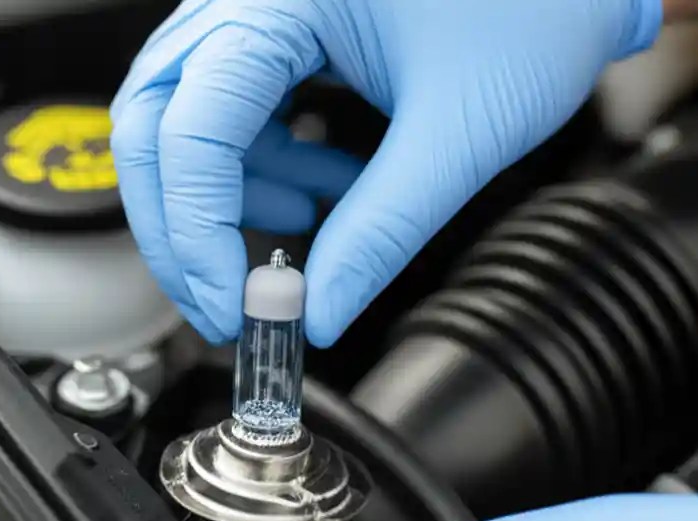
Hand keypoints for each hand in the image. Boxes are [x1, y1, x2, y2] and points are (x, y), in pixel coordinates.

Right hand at [110, 0, 663, 344]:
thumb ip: (379, 233)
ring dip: (233, 194)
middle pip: (158, 120)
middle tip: (226, 300)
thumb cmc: (538, 9)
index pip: (189, 126)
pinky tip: (329, 186)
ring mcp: (260, 5)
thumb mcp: (456, 137)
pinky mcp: (282, 26)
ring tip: (315, 224)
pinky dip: (267, 164)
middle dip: (187, 224)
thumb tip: (319, 313)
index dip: (198, 232)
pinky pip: (237, 107)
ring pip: (189, 117)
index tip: (232, 307)